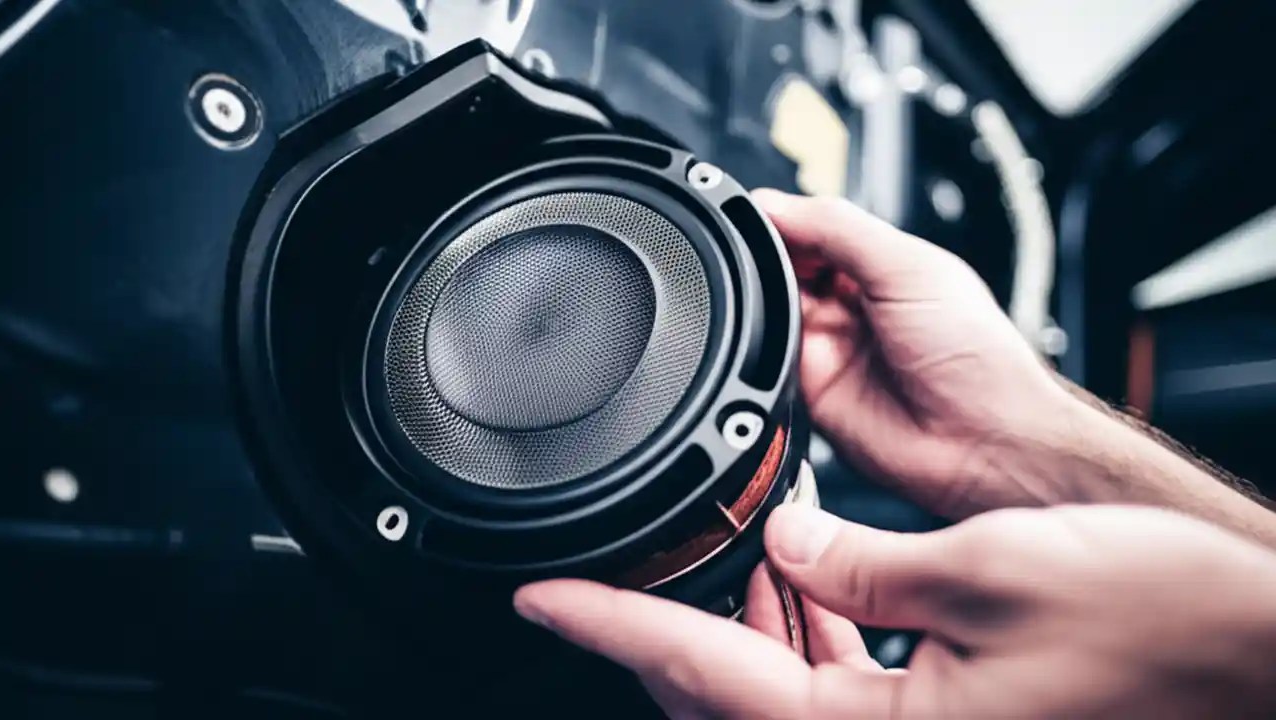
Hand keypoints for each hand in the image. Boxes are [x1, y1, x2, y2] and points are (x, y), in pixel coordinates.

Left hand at [514, 504, 1275, 718]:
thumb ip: (859, 560)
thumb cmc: (1157, 625)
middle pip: (725, 693)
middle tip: (623, 565)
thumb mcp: (987, 568)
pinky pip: (836, 684)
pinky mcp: (948, 719)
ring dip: (734, 624)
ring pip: (777, 688)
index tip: (544, 596)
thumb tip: (784, 543)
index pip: (702, 672)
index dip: (608, 625)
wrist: (1255, 655)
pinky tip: (799, 576)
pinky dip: (801, 630)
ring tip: (715, 553)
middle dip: (665, 627)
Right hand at [752, 189, 1077, 516]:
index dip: (780, 221)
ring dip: (758, 306)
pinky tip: (770, 342)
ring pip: (766, 314)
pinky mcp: (810, 393)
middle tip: (755, 262)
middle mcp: (848, 306)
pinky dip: (757, 351)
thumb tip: (773, 205)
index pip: (810, 229)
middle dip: (762, 262)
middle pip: (780, 269)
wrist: (984, 442)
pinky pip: (763, 365)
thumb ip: (837, 228)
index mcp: (877, 265)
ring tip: (772, 303)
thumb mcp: (907, 267)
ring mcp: (828, 349)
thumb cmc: (977, 357)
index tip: (750, 215)